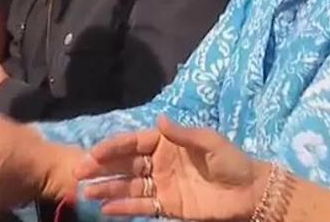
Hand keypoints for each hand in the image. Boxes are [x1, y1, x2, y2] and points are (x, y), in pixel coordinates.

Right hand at [77, 116, 267, 219]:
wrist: (250, 193)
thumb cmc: (231, 162)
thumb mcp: (210, 142)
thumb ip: (183, 134)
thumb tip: (158, 120)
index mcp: (165, 143)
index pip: (132, 143)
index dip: (112, 147)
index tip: (94, 153)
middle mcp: (158, 163)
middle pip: (124, 164)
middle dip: (101, 168)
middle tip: (79, 173)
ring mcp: (161, 185)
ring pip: (128, 186)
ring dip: (107, 188)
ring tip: (86, 193)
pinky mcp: (167, 206)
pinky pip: (141, 206)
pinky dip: (124, 207)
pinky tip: (106, 209)